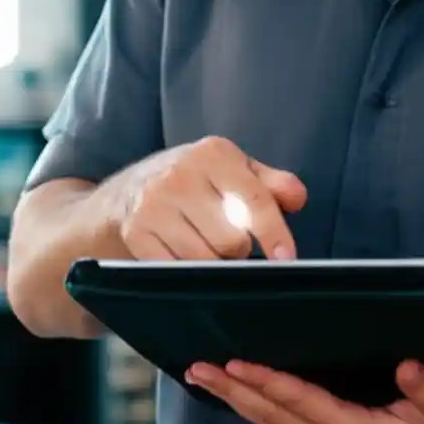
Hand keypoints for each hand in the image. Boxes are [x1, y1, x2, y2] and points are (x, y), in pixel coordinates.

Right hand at [116, 136, 306, 260]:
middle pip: (231, 239)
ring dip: (212, 261)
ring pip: (204, 258)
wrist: (126, 192)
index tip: (285, 257)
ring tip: (204, 243)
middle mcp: (180, 175)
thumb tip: (297, 199)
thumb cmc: (193, 181)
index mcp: (212, 154)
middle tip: (227, 238)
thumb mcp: (234, 170)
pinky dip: (185, 268)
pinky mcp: (135, 232)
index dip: (274, 233)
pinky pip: (175, 268)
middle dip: (237, 248)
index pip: (254, 200)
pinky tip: (182, 253)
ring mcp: (153, 205)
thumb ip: (271, 183)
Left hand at [186, 359, 423, 423]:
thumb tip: (409, 366)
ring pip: (270, 420)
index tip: (235, 364)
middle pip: (271, 413)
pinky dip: (255, 406)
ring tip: (202, 377)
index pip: (300, 402)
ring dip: (235, 398)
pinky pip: (282, 422)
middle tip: (196, 368)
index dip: (266, 382)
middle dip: (232, 390)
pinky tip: (237, 392)